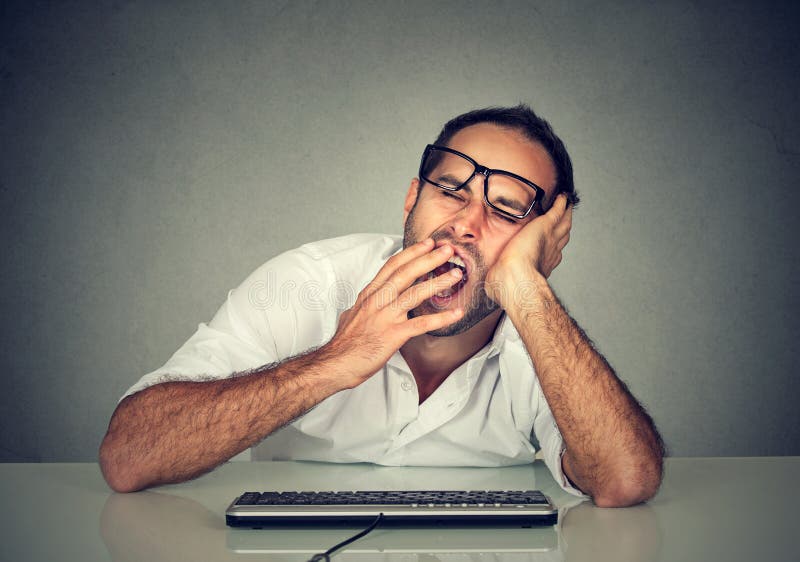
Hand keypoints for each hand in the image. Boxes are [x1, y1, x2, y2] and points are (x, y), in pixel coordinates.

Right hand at [322, 239, 464, 386]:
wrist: (336, 364)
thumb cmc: (344, 343)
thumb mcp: (351, 316)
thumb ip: (361, 306)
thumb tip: (362, 304)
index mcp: (369, 294)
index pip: (392, 266)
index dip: (411, 253)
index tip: (428, 244)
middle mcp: (377, 301)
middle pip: (406, 273)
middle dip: (428, 258)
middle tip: (447, 249)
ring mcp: (385, 317)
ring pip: (415, 293)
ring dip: (438, 282)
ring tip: (456, 274)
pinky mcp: (393, 335)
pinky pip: (421, 324)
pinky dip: (441, 318)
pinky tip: (456, 313)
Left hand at [485, 194, 572, 307]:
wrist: (514, 279)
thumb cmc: (507, 285)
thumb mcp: (501, 281)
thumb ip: (498, 279)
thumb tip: (488, 286)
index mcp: (542, 264)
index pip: (551, 252)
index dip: (553, 245)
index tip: (552, 241)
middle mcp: (550, 251)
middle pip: (562, 236)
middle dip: (563, 227)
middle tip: (565, 218)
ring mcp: (550, 238)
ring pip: (564, 223)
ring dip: (566, 214)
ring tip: (567, 205)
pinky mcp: (545, 225)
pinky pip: (558, 211)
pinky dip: (561, 203)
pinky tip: (562, 197)